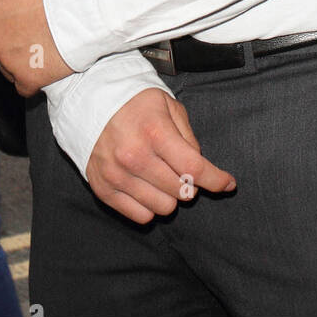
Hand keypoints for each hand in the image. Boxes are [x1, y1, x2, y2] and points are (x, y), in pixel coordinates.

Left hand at [0, 0, 72, 93]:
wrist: (86, 4)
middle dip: (15, 39)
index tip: (28, 15)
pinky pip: (23, 86)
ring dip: (24, 59)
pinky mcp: (28, 79)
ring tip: (48, 46)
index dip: (10, 18)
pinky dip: (34, 79)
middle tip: (40, 30)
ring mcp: (9, 60)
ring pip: (10, 65)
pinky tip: (49, 66)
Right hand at [86, 88, 236, 224]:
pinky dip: (149, 205)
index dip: (217, 180)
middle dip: (190, 183)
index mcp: (154, 132)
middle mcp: (134, 156)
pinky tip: (146, 186)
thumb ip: (187, 136)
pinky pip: (140, 216)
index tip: (228, 184)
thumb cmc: (133, 102)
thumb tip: (200, 167)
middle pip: (182, 192)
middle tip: (182, 169)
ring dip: (170, 196)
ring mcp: (117, 175)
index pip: (194, 169)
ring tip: (162, 176)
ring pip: (163, 208)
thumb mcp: (167, 105)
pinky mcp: (103, 189)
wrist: (89, 100)